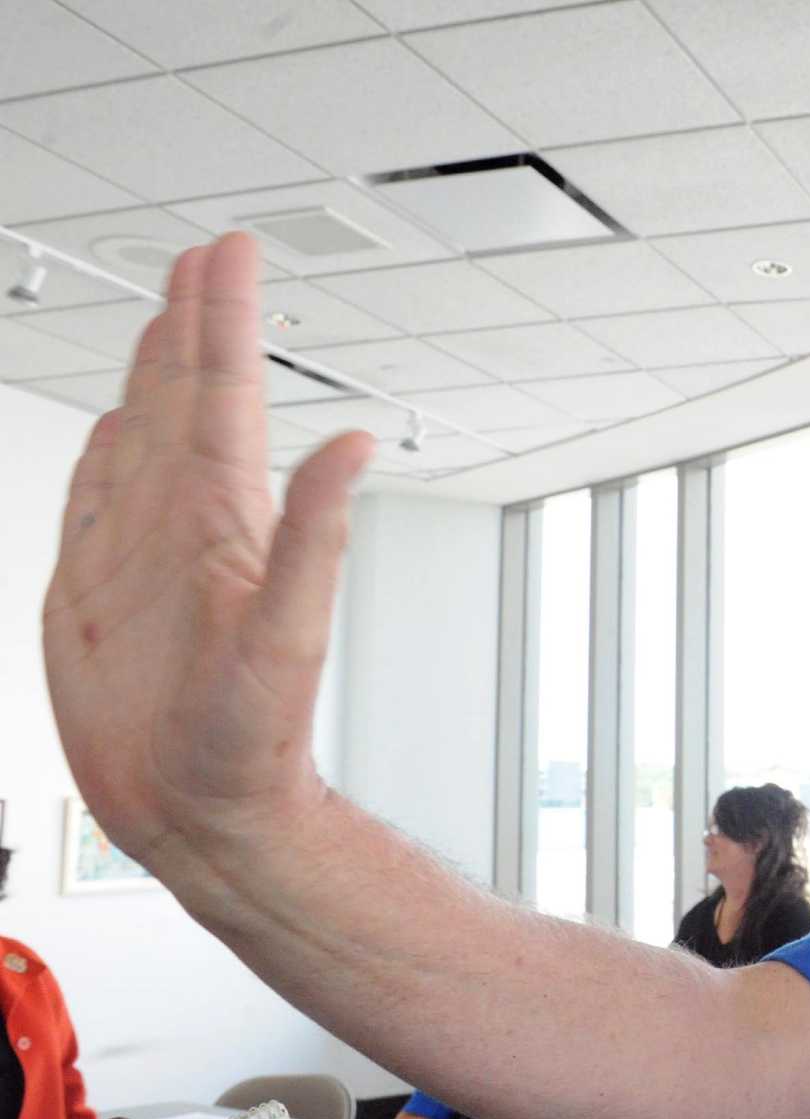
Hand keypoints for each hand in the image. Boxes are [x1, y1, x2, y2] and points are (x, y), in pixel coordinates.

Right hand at [42, 234, 373, 885]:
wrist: (204, 813)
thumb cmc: (252, 742)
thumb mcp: (288, 637)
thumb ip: (316, 540)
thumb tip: (356, 448)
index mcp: (225, 523)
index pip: (224, 398)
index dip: (223, 322)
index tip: (229, 252)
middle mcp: (184, 525)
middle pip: (185, 400)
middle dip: (192, 325)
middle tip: (202, 259)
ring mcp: (138, 556)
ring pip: (140, 438)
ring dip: (151, 374)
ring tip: (164, 317)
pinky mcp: (93, 593)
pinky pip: (92, 502)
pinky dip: (99, 453)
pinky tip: (110, 426)